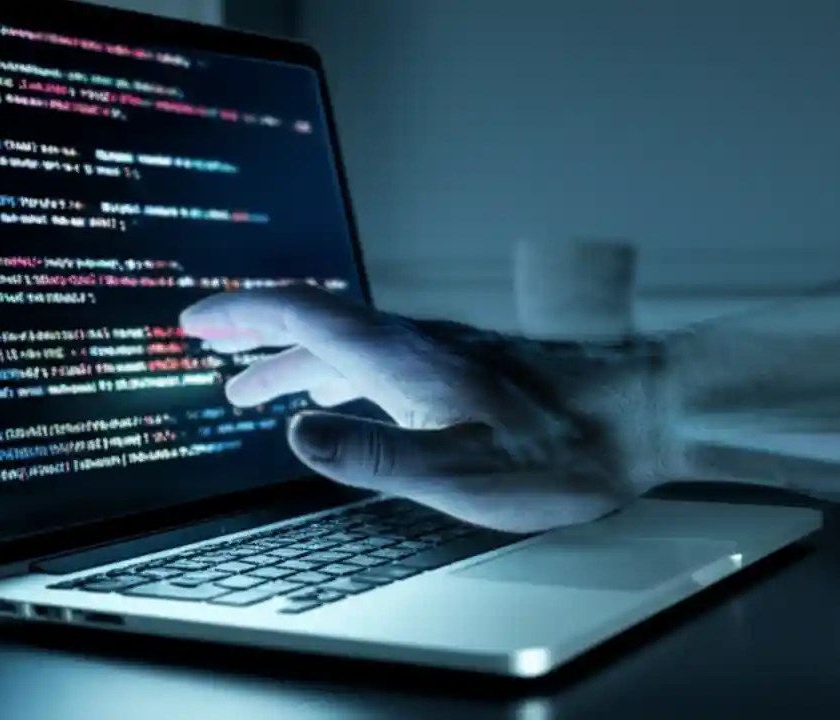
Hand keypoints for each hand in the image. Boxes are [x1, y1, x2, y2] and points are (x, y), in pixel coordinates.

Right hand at [180, 286, 669, 531]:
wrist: (641, 418)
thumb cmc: (559, 451)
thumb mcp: (459, 469)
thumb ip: (374, 454)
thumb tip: (295, 436)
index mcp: (403, 358)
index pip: (304, 317)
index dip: (244, 316)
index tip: (198, 321)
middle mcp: (417, 344)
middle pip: (320, 327)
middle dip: (259, 338)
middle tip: (213, 351)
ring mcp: (444, 354)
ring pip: (352, 346)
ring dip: (298, 362)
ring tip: (259, 390)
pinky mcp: (468, 370)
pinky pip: (383, 361)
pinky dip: (343, 374)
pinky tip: (352, 400)